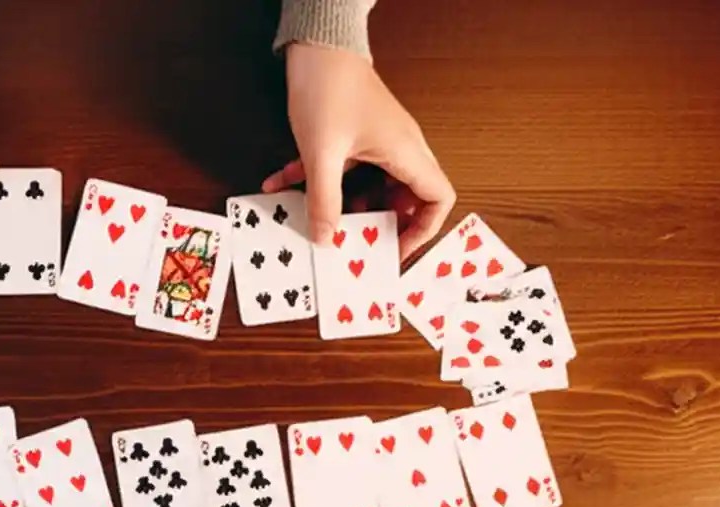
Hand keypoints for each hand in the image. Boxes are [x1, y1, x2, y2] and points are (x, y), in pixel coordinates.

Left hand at [263, 43, 454, 259]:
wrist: (315, 44)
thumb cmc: (329, 88)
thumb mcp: (322, 154)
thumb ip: (324, 200)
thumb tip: (326, 239)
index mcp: (406, 152)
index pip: (438, 198)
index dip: (423, 230)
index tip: (395, 249)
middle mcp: (399, 147)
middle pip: (405, 197)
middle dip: (380, 222)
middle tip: (354, 242)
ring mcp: (376, 141)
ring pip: (373, 185)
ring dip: (348, 205)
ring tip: (320, 221)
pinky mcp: (353, 135)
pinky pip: (344, 168)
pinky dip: (318, 181)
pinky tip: (280, 186)